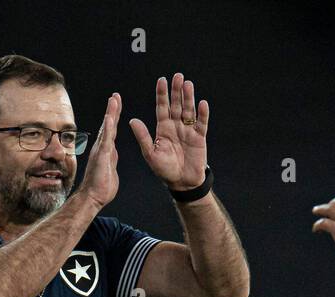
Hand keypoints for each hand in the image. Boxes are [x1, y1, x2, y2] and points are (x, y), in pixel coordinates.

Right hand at [79, 93, 121, 207]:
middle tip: (115, 96)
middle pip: (108, 125)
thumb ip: (111, 161)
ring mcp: (101, 150)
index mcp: (106, 150)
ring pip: (107, 128)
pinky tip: (110, 117)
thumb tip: (112, 156)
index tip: (117, 105)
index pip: (111, 130)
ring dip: (110, 113)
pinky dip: (108, 128)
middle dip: (112, 110)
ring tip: (114, 99)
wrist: (92, 197)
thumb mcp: (110, 170)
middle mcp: (101, 147)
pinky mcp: (102, 156)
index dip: (114, 117)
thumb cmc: (101, 188)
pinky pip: (106, 139)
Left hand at [129, 73, 208, 190]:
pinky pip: (202, 123)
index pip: (162, 107)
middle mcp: (176, 126)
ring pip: (189, 110)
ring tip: (188, 84)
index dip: (162, 94)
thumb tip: (132, 120)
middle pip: (176, 105)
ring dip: (189, 98)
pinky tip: (202, 103)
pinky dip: (202, 114)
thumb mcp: (150, 154)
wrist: (182, 182)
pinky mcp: (200, 138)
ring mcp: (188, 131)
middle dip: (177, 91)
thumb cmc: (164, 170)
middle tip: (178, 76)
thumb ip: (143, 137)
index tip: (162, 80)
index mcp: (163, 128)